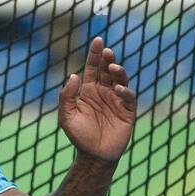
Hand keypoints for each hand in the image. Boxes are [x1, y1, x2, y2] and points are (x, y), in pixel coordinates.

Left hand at [59, 36, 136, 164]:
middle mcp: (104, 92)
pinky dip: (124, 91)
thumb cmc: (79, 136)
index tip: (98, 40)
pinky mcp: (127, 111)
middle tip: (106, 51)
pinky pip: (128, 97)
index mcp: (89, 90)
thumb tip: (74, 75)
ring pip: (120, 79)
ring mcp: (116, 100)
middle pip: (107, 70)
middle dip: (108, 59)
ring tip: (112, 67)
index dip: (95, 54)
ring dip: (117, 71)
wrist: (93, 156)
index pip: (93, 68)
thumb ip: (66, 96)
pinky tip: (117, 89)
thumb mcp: (66, 115)